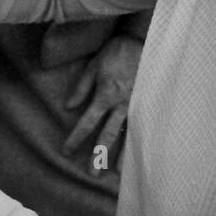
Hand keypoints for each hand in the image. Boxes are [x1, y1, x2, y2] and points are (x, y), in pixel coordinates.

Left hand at [62, 34, 142, 168]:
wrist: (143, 41)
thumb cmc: (116, 52)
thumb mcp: (94, 66)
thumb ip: (81, 88)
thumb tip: (68, 107)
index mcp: (105, 96)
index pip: (87, 122)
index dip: (76, 138)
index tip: (67, 151)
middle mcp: (121, 105)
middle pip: (108, 135)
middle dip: (99, 155)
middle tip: (92, 174)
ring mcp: (137, 105)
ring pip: (129, 134)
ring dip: (124, 155)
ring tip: (120, 173)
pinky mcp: (148, 103)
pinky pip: (143, 126)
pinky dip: (140, 140)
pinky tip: (141, 152)